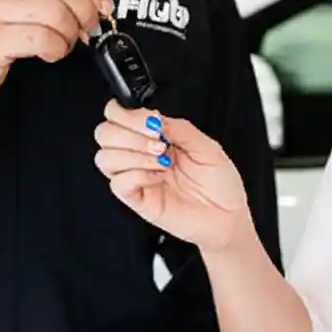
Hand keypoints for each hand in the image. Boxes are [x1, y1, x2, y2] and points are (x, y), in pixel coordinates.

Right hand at [94, 99, 254, 254]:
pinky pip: (118, 183)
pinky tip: (157, 176)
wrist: (227, 216)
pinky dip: (137, 175)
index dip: (127, 114)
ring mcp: (137, 177)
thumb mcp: (207, 146)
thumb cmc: (219, 183)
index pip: (117, 115)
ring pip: (105, 158)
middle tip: (158, 143)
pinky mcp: (137, 199)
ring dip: (133, 154)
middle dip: (128, 133)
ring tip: (162, 161)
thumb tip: (154, 119)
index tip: (153, 122)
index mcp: (154, 136)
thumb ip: (179, 128)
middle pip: (104, 133)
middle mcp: (140, 154)